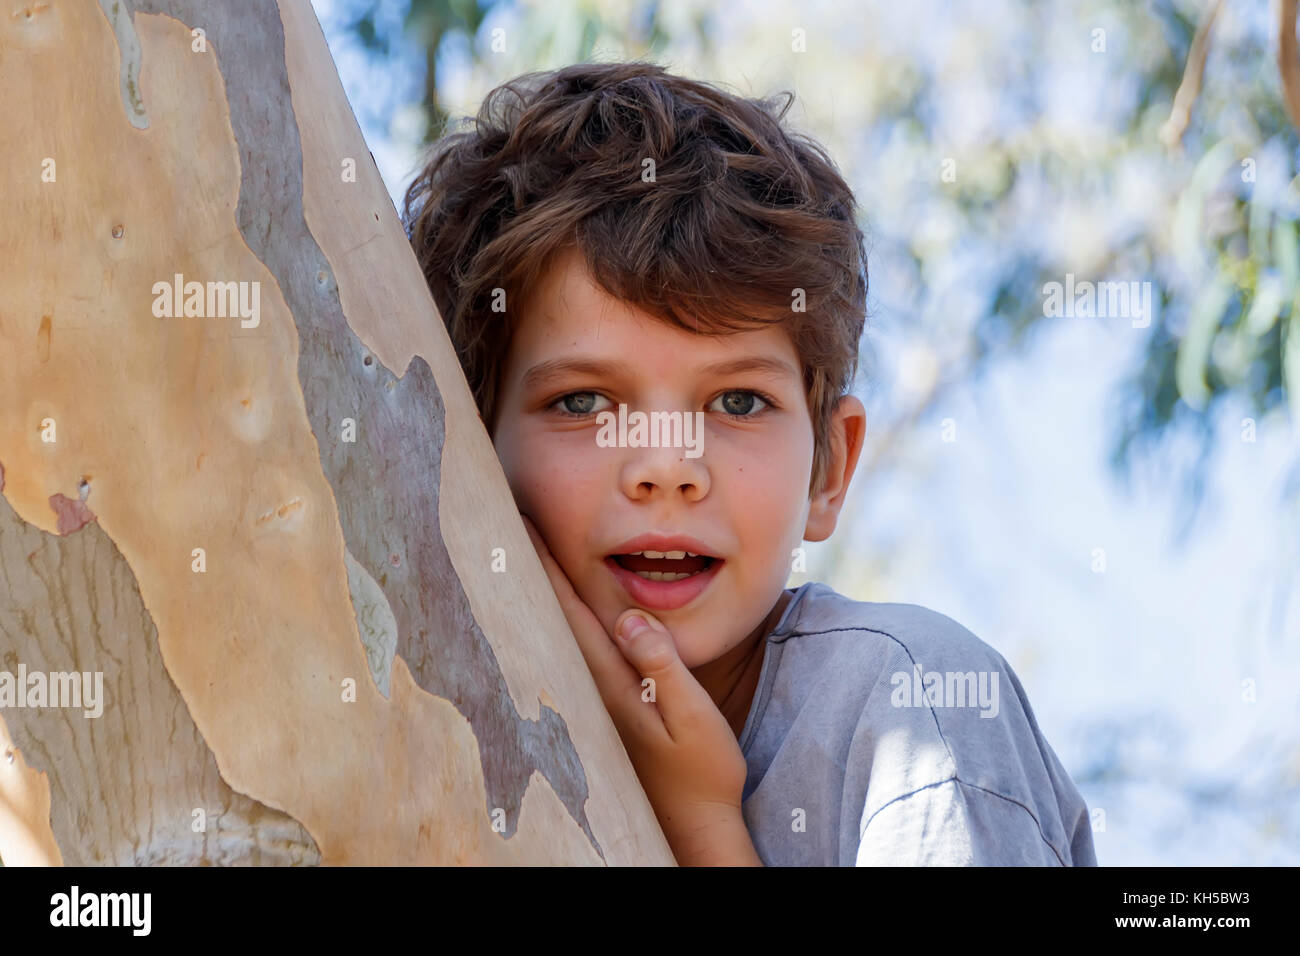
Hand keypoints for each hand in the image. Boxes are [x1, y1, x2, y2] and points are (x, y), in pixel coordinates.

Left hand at [521, 515, 759, 864]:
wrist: (697, 829)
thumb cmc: (703, 774)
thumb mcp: (694, 718)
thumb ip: (663, 667)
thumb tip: (630, 618)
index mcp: (612, 687)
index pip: (569, 616)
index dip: (547, 570)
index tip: (524, 530)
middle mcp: (593, 695)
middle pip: (554, 623)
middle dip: (534, 574)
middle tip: (510, 530)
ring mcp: (596, 708)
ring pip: (561, 640)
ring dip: (544, 598)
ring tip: (524, 560)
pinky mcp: (606, 717)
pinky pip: (576, 658)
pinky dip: (562, 627)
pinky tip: (558, 617)